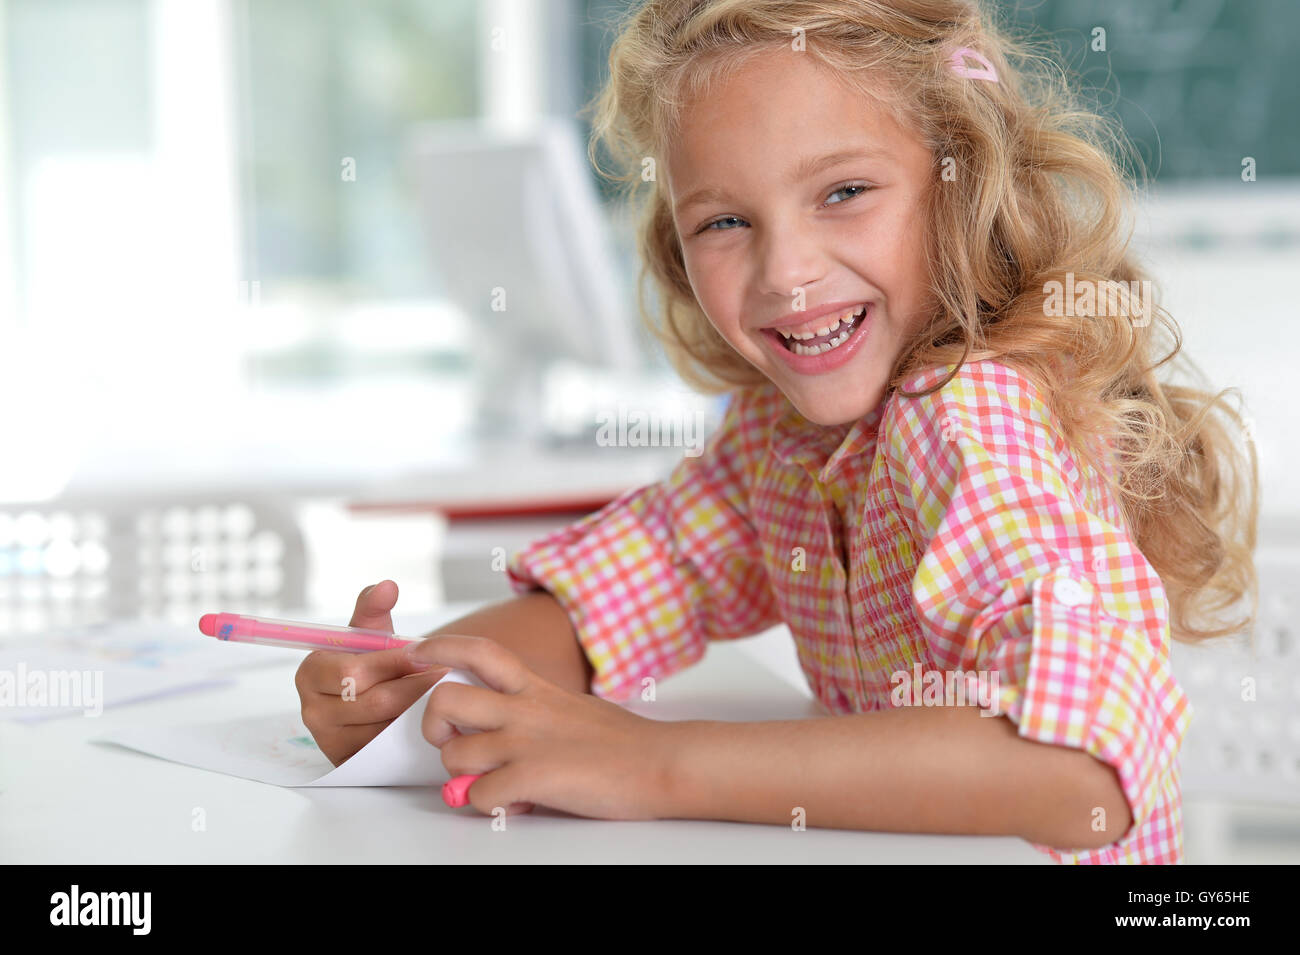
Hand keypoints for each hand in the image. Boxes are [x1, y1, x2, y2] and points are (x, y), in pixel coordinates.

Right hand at [296, 580, 450, 765]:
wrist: (374, 694)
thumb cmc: (371, 660)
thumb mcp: (370, 633)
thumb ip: (374, 608)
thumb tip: (387, 586)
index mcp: (310, 673)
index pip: (354, 670)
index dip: (394, 663)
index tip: (425, 655)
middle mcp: (312, 710)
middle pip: (372, 702)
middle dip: (412, 687)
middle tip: (444, 677)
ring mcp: (329, 740)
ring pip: (383, 726)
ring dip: (417, 710)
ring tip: (441, 695)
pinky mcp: (348, 761)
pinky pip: (386, 749)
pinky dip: (410, 732)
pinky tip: (429, 717)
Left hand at [410, 634, 676, 819]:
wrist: (661, 762)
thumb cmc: (624, 741)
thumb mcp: (572, 708)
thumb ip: (533, 714)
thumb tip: (504, 741)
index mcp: (535, 688)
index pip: (478, 651)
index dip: (439, 648)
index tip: (415, 654)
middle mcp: (523, 709)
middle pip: (444, 699)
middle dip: (432, 726)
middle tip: (449, 743)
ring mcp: (525, 742)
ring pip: (454, 754)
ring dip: (463, 776)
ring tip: (492, 783)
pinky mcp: (532, 776)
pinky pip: (478, 796)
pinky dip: (488, 806)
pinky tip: (515, 804)